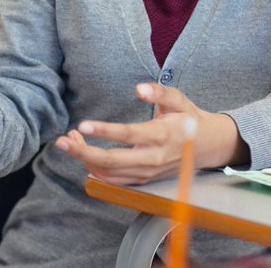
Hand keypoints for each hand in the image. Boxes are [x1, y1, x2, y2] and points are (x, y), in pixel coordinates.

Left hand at [54, 83, 244, 184]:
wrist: (208, 147)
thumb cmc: (189, 119)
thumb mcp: (179, 100)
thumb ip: (160, 92)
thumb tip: (139, 88)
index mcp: (162, 135)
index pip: (128, 135)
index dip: (104, 131)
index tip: (82, 125)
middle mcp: (154, 158)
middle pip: (113, 161)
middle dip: (84, 153)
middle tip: (62, 142)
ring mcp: (148, 173)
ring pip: (111, 174)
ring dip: (86, 160)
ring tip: (70, 142)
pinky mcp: (144, 180)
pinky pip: (116, 181)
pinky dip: (96, 170)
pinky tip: (84, 155)